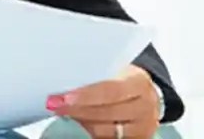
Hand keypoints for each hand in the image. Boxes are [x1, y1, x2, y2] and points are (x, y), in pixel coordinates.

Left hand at [46, 65, 160, 138]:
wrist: (147, 96)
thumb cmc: (126, 79)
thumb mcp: (118, 71)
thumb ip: (98, 77)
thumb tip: (66, 83)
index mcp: (140, 83)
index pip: (111, 90)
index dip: (86, 96)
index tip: (64, 97)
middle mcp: (145, 107)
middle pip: (107, 113)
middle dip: (78, 111)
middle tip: (56, 107)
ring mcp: (143, 128)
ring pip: (107, 131)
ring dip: (81, 125)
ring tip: (63, 118)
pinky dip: (90, 135)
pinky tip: (76, 129)